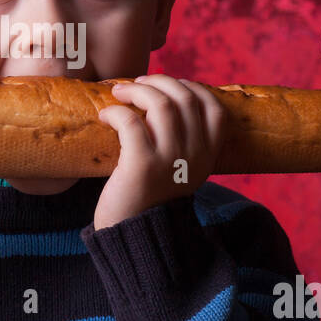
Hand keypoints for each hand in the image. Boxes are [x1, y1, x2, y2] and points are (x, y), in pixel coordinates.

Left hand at [93, 74, 227, 230]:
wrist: (135, 238)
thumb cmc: (151, 197)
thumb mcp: (180, 171)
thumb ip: (182, 143)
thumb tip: (163, 101)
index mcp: (208, 156)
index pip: (215, 109)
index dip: (192, 88)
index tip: (169, 85)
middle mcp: (195, 156)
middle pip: (185, 98)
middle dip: (159, 82)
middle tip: (138, 83)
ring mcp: (170, 160)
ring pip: (161, 104)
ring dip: (137, 90)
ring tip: (119, 92)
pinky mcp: (142, 165)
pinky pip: (131, 122)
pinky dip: (116, 111)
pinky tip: (105, 115)